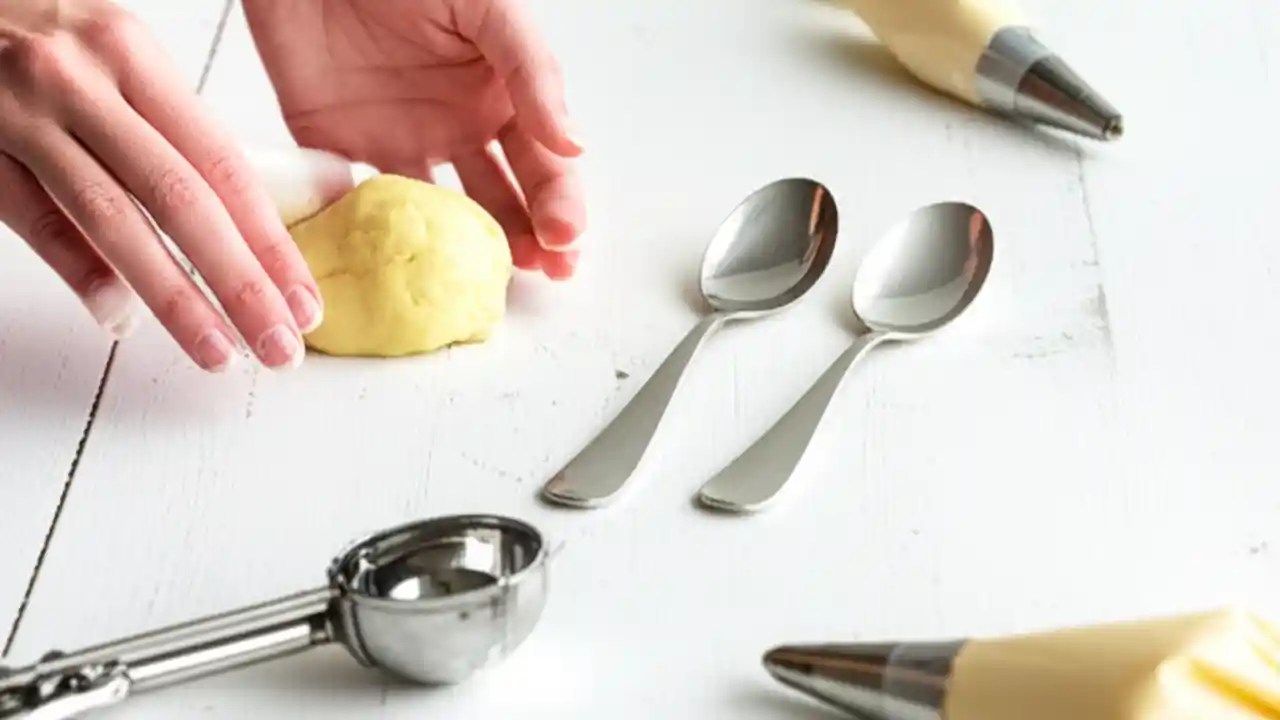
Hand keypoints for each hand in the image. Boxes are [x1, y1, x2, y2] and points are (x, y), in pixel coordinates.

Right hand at [0, 1, 320, 371]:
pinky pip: (37, 222)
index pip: (224, 167)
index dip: (271, 244)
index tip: (304, 302)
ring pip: (113, 220)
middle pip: (182, 200)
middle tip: (279, 345)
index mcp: (133, 57)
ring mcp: (21, 115)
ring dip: (174, 298)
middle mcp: (82, 81)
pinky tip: (122, 319)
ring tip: (217, 351)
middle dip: (241, 284)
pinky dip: (83, 275)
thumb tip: (251, 225)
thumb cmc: (32, 41)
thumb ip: (173, 132)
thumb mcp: (112, 61)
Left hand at [244, 0, 585, 279]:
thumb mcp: (488, 8)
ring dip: (465, 252)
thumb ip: (531, 74)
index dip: (560, 204)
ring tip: (484, 280)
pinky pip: (361, 203)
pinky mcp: (340, 148)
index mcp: (501, 97)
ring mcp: (401, 142)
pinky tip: (398, 263)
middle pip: (504, 200)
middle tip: (545, 273)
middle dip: (530, 241)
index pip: (543, 164)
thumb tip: (574, 146)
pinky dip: (376, 236)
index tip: (564, 240)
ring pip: (442, 215)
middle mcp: (458, 127)